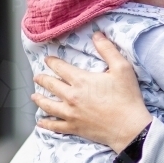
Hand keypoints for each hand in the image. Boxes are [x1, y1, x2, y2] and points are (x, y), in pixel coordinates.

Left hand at [31, 32, 151, 152]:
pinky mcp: (74, 128)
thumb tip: (97, 35)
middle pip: (51, 85)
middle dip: (42, 79)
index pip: (60, 68)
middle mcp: (71, 97)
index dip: (52, 62)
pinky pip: (55, 126)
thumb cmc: (127, 98)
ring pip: (48, 105)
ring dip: (39, 99)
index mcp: (81, 81)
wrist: (129, 127)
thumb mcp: (122, 68)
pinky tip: (41, 122)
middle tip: (37, 77)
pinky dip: (46, 124)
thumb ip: (108, 50)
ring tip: (34, 96)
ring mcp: (71, 114)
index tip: (48, 60)